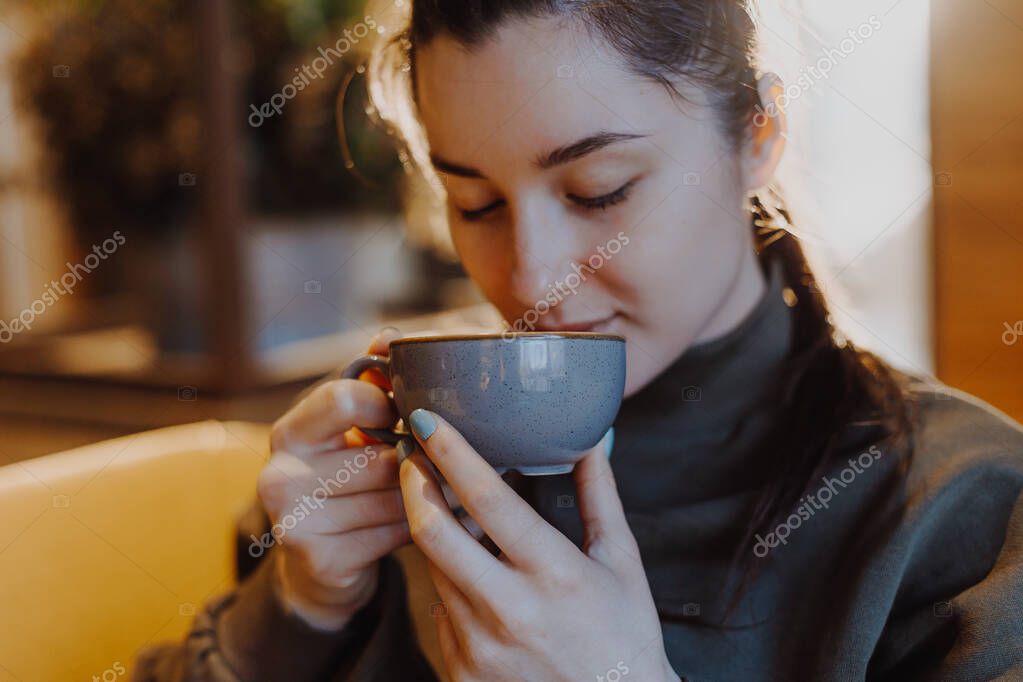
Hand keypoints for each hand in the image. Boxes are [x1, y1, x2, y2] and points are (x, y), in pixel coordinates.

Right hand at [259, 327, 409, 630]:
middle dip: (414, 462)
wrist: (319, 566)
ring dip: (422, 496)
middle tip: (432, 463)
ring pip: (394, 498)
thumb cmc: (344, 480)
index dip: (388, 406)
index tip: (404, 417)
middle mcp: (279, 476)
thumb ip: (370, 380)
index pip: (346, 398)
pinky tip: (419, 524)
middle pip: (381, 457)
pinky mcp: (323, 562)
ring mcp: (296, 524)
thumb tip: (392, 337)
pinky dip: (416, 527)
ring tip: (430, 493)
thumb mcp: (348, 428)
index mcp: (287, 433)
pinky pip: (395, 534)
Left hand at [397, 409, 677, 681]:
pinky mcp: (461, 674)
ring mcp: (479, 647)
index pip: (488, 501)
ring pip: (433, 569)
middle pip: (434, 532)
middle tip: (407, 451)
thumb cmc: (625, 637)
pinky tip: (472, 577)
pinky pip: (440, 611)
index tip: (428, 418)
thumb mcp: (621, 564)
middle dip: (412, 482)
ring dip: (432, 531)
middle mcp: (510, 611)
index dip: (452, 453)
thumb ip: (599, 498)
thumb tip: (591, 441)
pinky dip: (449, 584)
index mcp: (554, 574)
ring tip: (445, 508)